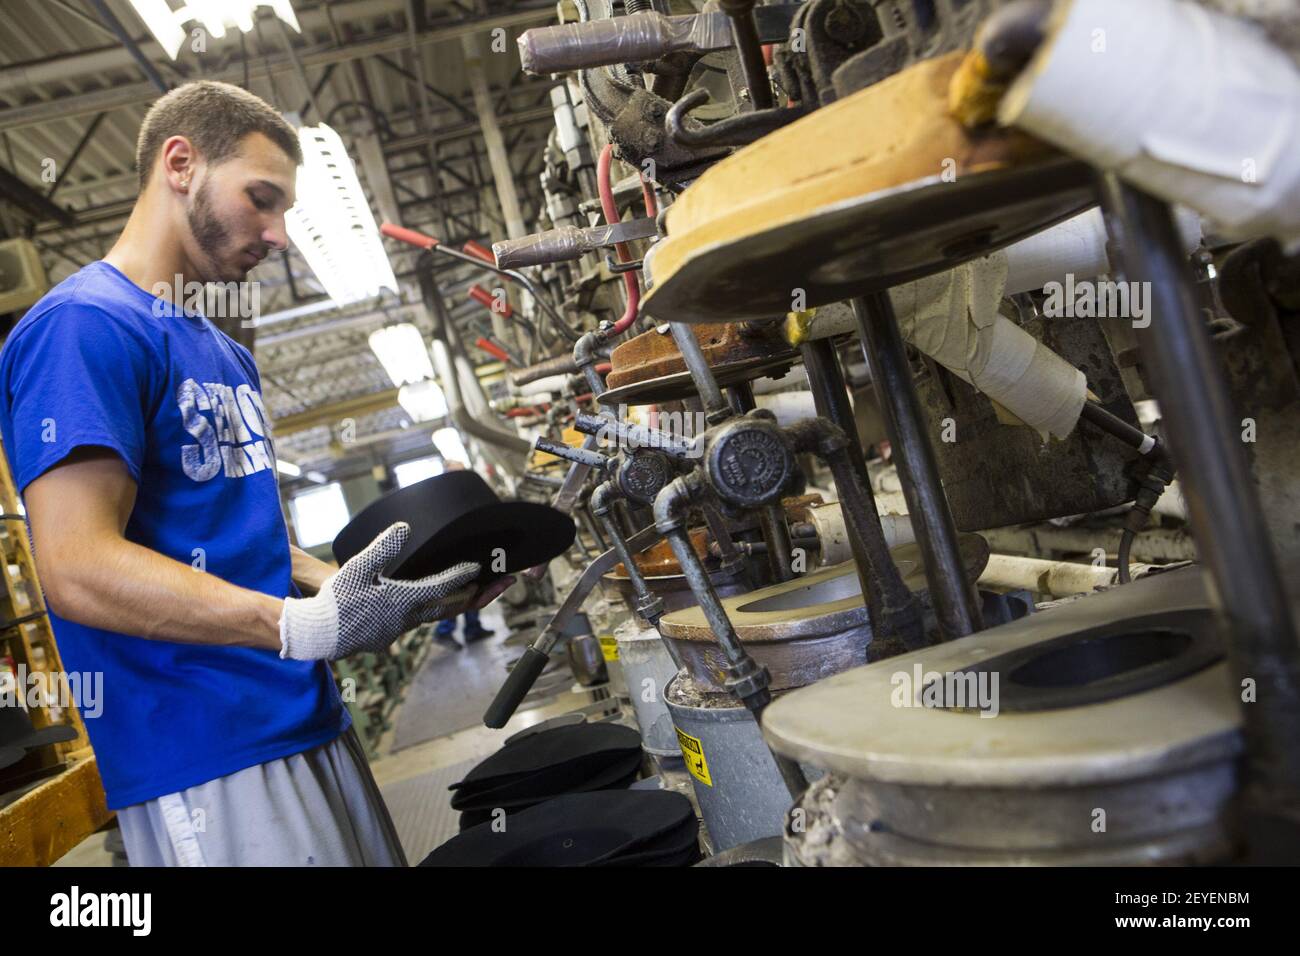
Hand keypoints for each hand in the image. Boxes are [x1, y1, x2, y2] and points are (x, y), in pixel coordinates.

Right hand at [279, 522, 480, 660]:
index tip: (481, 566)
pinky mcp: (387, 636)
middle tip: (502, 584)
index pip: (443, 587)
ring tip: (476, 592)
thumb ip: (382, 548)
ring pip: (436, 616)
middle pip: (452, 607)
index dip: (464, 575)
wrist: (316, 635)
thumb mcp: (356, 568)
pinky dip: (432, 611)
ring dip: (459, 604)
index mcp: (403, 600)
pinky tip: (429, 604)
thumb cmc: (335, 601)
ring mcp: (398, 630)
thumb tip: (404, 527)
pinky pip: (416, 622)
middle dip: (480, 595)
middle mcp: (407, 618)